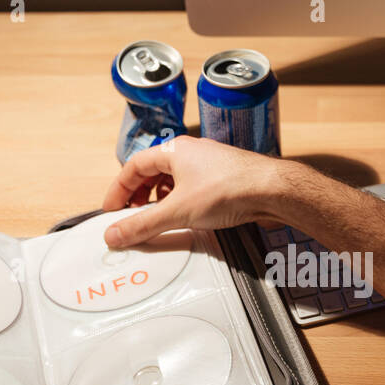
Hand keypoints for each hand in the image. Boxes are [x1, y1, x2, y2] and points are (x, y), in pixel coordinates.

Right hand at [100, 136, 290, 245]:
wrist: (271, 189)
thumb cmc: (228, 189)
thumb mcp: (177, 211)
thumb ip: (143, 224)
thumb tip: (114, 234)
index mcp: (174, 151)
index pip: (134, 166)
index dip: (119, 188)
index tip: (112, 209)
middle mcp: (190, 152)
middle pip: (153, 171)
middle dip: (139, 194)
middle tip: (132, 215)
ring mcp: (208, 164)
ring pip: (173, 179)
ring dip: (160, 198)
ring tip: (156, 217)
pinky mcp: (223, 178)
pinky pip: (192, 186)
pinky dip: (181, 200)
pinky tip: (184, 215)